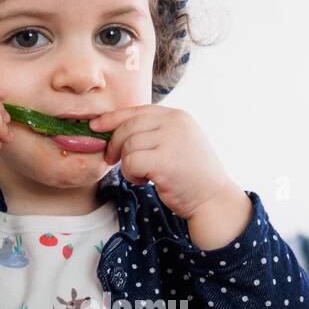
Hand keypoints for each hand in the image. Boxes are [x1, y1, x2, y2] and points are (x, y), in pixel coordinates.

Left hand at [90, 104, 230, 219]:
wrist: (213, 198)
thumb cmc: (191, 175)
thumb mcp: (177, 142)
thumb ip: (155, 131)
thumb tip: (115, 129)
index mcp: (177, 115)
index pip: (136, 110)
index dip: (112, 118)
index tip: (96, 126)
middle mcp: (175, 122)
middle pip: (128, 126)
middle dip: (114, 144)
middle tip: (112, 160)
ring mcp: (171, 140)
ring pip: (128, 145)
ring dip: (126, 164)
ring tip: (141, 175)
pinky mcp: (165, 160)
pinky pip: (130, 162)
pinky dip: (131, 174)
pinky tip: (144, 181)